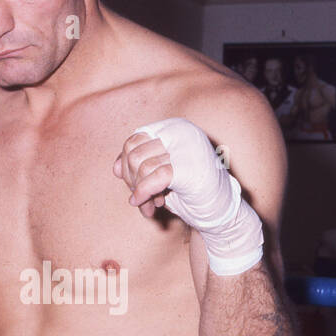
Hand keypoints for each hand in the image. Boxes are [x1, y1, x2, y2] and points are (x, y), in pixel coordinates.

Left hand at [114, 118, 231, 226]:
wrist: (221, 208)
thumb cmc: (191, 190)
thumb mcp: (162, 174)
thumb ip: (141, 166)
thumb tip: (114, 168)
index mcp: (175, 127)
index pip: (135, 139)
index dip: (126, 165)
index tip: (133, 185)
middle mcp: (181, 132)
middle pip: (134, 152)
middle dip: (131, 180)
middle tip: (141, 198)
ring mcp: (186, 148)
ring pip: (141, 167)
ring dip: (139, 191)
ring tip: (149, 206)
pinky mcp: (188, 167)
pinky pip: (152, 179)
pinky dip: (143, 194)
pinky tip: (146, 207)